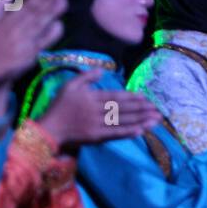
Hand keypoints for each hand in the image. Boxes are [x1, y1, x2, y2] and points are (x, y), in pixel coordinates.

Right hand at [0, 0, 68, 100]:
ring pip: (41, 27)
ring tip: (65, 0)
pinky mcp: (28, 58)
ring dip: (54, 14)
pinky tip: (60, 25)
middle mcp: (16, 34)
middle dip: (52, 0)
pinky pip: (42, 44)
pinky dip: (52, 35)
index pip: (27, 5)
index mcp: (4, 22)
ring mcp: (24, 47)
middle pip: (37, 14)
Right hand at [37, 69, 162, 145]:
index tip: (145, 97)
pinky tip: (141, 131)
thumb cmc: (59, 107)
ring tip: (155, 120)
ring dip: (140, 120)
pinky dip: (128, 132)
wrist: (49, 129)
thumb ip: (85, 77)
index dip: (131, 97)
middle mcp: (96, 110)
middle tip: (157, 109)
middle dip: (141, 109)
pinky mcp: (96, 137)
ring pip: (122, 121)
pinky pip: (114, 134)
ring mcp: (96, 124)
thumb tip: (101, 70)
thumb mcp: (69, 86)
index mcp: (91, 97)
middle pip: (122, 109)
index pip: (114, 96)